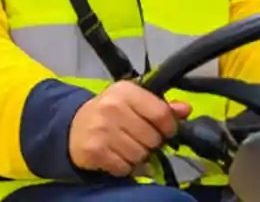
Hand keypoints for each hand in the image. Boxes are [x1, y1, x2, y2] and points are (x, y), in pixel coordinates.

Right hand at [68, 81, 190, 175]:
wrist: (73, 126)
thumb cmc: (110, 112)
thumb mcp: (134, 101)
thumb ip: (161, 106)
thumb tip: (186, 109)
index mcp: (126, 91)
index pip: (161, 112)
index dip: (169, 127)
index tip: (166, 131)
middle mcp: (112, 108)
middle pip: (152, 138)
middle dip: (152, 143)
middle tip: (141, 140)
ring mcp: (102, 130)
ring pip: (140, 155)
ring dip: (139, 157)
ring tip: (129, 148)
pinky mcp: (94, 150)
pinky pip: (124, 167)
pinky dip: (125, 167)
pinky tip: (118, 157)